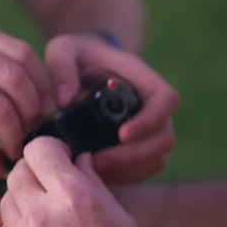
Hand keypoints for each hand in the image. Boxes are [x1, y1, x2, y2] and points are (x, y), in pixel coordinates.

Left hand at [1, 137, 148, 226]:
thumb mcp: (116, 215)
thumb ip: (91, 181)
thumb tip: (77, 158)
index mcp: (73, 197)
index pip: (39, 149)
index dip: (50, 150)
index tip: (59, 157)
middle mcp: (42, 215)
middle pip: (17, 171)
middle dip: (34, 173)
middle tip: (51, 184)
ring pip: (7, 198)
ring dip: (23, 198)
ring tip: (47, 212)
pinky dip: (18, 225)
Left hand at [45, 34, 178, 183]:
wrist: (81, 67)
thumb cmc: (76, 55)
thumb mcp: (63, 50)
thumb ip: (61, 66)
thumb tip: (65, 99)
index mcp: (142, 77)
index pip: (165, 99)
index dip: (151, 120)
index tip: (123, 135)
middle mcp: (152, 105)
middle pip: (164, 137)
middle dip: (134, 156)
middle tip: (98, 161)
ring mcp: (148, 128)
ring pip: (156, 158)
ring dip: (128, 170)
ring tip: (92, 171)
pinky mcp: (138, 147)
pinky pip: (142, 169)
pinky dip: (123, 176)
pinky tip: (95, 175)